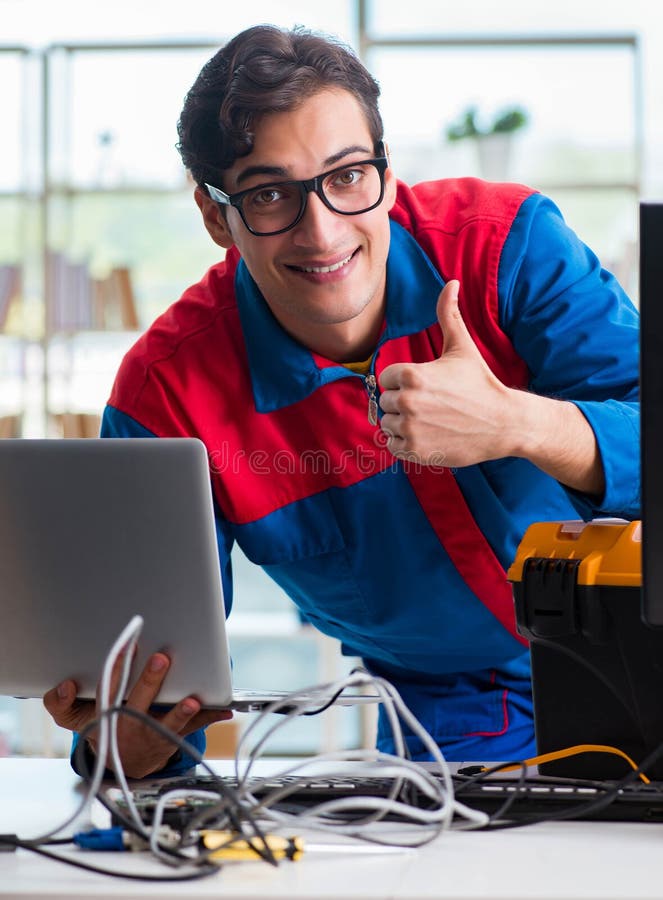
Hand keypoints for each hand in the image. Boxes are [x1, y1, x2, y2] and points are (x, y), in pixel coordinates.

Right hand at [43, 652, 231, 778]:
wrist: (121, 763)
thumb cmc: (101, 724)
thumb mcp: (72, 717)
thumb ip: (60, 701)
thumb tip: (66, 684)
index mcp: (106, 713)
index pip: (109, 687)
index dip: (117, 667)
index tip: (127, 645)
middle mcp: (130, 724)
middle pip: (139, 703)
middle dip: (150, 682)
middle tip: (162, 659)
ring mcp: (153, 733)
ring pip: (168, 724)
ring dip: (181, 712)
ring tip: (193, 699)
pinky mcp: (173, 739)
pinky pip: (193, 729)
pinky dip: (210, 717)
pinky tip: (225, 708)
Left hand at [378, 280, 516, 466]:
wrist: (504, 422)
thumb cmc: (481, 383)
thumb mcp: (462, 347)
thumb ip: (448, 314)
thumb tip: (451, 283)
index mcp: (411, 374)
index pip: (385, 379)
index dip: (402, 382)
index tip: (424, 386)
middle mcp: (407, 401)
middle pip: (386, 402)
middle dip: (403, 403)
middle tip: (431, 404)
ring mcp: (411, 428)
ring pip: (387, 424)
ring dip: (401, 424)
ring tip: (429, 420)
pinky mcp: (416, 451)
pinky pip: (392, 446)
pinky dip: (404, 443)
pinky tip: (426, 435)